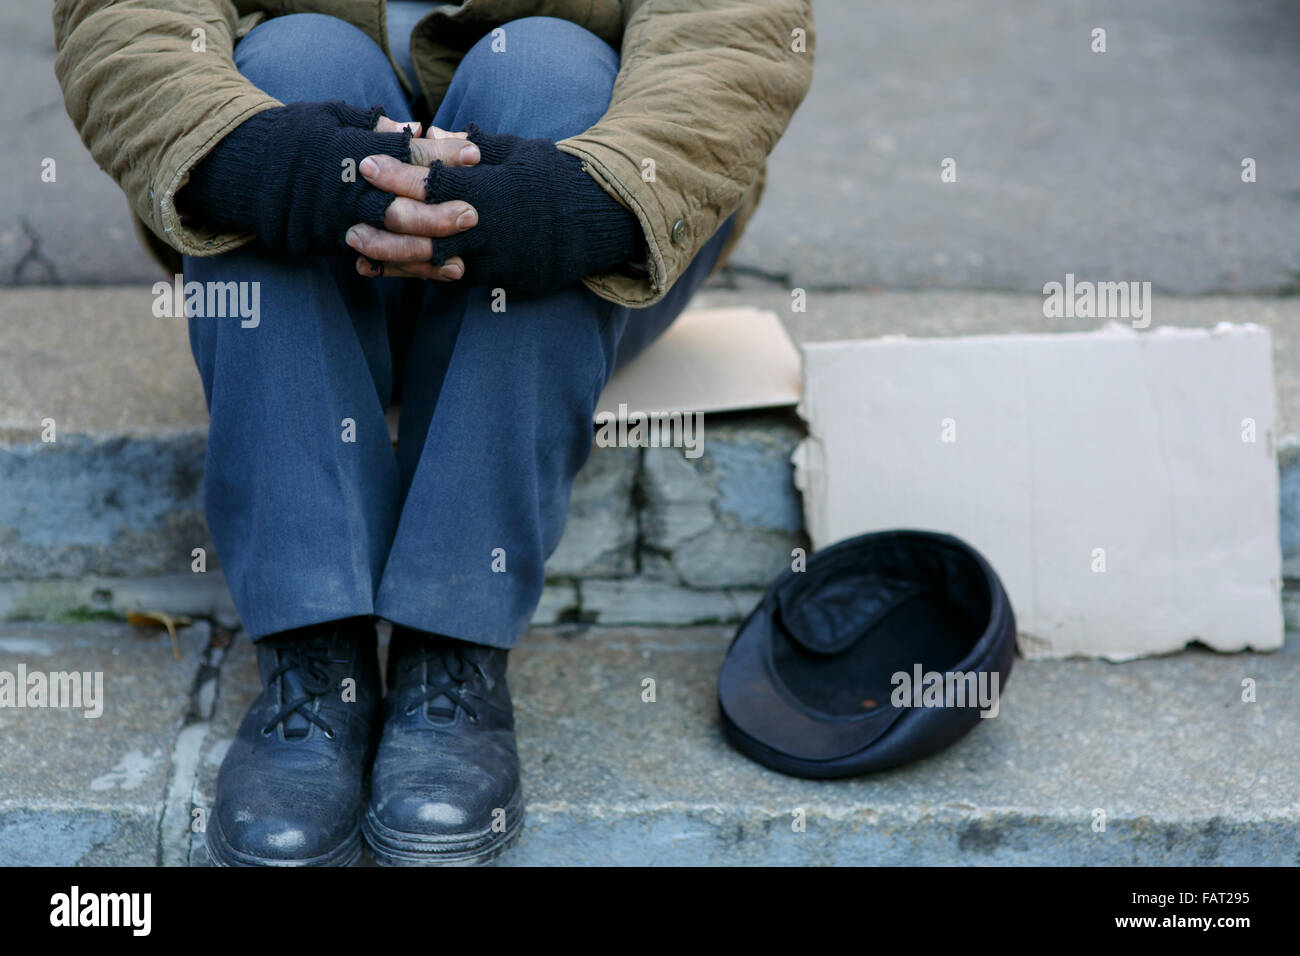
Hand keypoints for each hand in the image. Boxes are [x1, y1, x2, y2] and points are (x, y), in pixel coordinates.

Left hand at [352, 124, 641, 294]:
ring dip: (393, 259)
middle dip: (383, 224)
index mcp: (490, 188)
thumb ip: (472, 147)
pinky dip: (420, 276)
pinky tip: (393, 273)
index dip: (395, 173)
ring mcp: (494, 258)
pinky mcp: (499, 281)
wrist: (598, 225)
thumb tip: (430, 131)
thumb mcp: (517, 152)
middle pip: (424, 228)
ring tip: (359, 253)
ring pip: (433, 262)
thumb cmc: (555, 180)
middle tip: (348, 219)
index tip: (365, 163)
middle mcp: (489, 227)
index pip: (433, 180)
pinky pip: (453, 280)